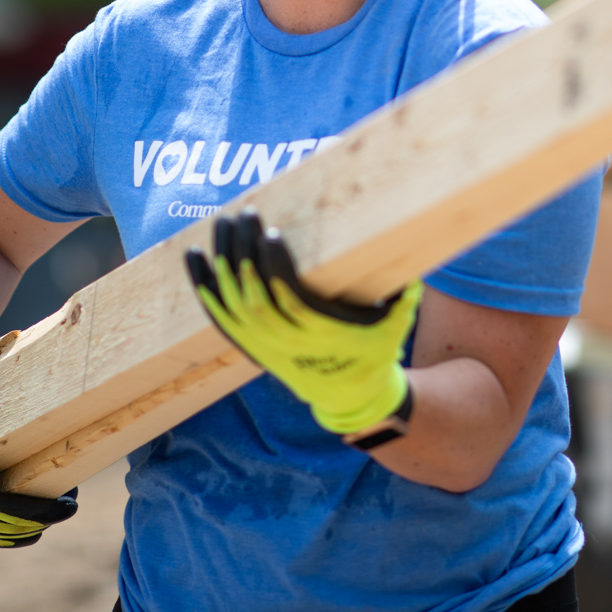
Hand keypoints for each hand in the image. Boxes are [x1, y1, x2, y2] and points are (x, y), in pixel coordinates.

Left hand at [186, 215, 421, 435]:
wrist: (349, 396)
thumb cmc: (373, 353)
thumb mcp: (394, 329)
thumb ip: (404, 299)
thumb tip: (417, 268)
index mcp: (322, 335)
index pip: (290, 299)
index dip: (277, 268)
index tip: (273, 233)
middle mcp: (288, 344)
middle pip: (255, 297)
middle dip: (246, 253)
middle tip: (246, 215)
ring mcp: (264, 347)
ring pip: (233, 304)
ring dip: (223, 263)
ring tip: (222, 223)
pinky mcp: (250, 347)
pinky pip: (219, 317)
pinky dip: (204, 288)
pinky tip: (194, 258)